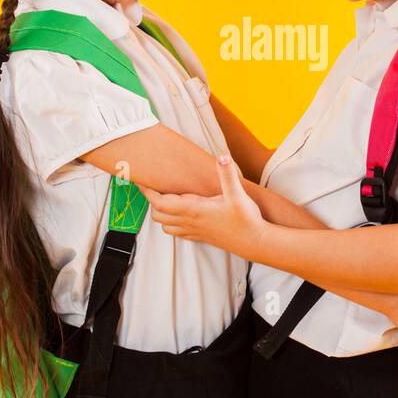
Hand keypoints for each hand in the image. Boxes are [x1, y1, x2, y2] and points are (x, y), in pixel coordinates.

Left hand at [141, 154, 265, 253]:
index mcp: (193, 210)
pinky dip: (172, 222)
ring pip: (165, 225)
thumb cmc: (246, 219)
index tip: (142, 180)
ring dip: (162, 213)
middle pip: (158, 214)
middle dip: (152, 201)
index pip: (160, 202)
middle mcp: (190, 222)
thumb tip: (222, 156)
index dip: (148, 192)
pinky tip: (182, 213)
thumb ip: (227, 174)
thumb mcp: (237, 194)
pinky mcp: (200, 237)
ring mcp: (194, 231)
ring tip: (169, 197)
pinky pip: (177, 232)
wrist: (254, 242)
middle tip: (156, 185)